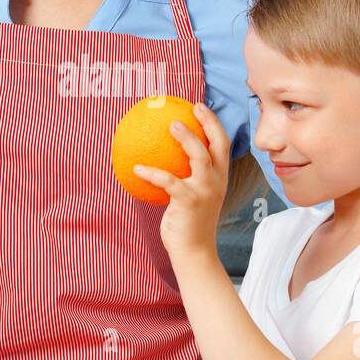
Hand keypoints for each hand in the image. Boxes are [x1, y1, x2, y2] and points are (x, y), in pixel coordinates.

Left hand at [131, 102, 230, 258]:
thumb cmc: (190, 223)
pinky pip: (168, 180)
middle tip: (191, 108)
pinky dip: (151, 173)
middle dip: (207, 122)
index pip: (222, 144)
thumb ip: (186, 178)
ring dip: (186, 138)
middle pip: (217, 144)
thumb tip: (162, 159)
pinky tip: (136, 168)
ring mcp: (205, 190)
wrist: (195, 251)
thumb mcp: (194, 197)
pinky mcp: (189, 200)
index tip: (200, 108)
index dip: (213, 123)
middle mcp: (216, 180)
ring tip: (170, 125)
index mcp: (219, 177)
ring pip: (198, 155)